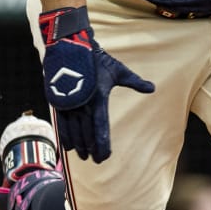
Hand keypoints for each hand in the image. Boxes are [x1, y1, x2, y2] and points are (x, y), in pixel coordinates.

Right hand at [39, 6, 154, 162]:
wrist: (70, 48)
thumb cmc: (97, 60)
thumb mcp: (118, 71)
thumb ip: (134, 82)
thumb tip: (152, 88)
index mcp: (98, 99)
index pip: (100, 128)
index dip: (102, 144)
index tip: (105, 156)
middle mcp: (82, 104)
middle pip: (87, 134)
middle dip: (92, 149)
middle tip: (96, 161)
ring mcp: (69, 104)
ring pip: (73, 132)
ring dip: (79, 146)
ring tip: (84, 157)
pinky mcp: (58, 102)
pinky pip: (61, 125)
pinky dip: (65, 137)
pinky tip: (69, 146)